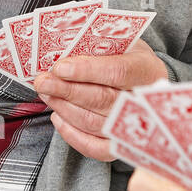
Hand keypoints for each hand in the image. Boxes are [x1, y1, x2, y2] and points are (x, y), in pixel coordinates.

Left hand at [32, 39, 167, 160]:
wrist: (148, 84)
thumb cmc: (129, 59)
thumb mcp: (122, 43)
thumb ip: (99, 46)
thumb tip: (64, 50)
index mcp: (148, 70)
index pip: (118, 72)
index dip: (88, 71)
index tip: (60, 68)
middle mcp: (147, 102)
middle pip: (103, 99)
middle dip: (67, 91)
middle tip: (43, 82)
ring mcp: (136, 127)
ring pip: (94, 123)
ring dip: (64, 108)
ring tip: (46, 93)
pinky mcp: (122, 147)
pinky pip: (94, 147)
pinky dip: (72, 134)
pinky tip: (58, 117)